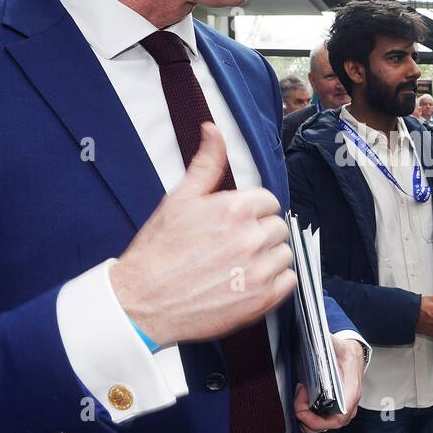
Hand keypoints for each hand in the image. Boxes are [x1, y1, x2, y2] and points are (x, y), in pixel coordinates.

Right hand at [110, 123, 295, 344]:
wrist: (142, 301)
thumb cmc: (157, 251)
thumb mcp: (179, 199)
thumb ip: (206, 164)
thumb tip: (213, 130)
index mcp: (234, 209)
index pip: (268, 200)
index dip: (252, 211)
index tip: (235, 223)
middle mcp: (250, 238)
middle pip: (277, 226)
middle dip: (259, 232)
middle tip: (233, 245)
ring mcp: (258, 271)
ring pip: (285, 253)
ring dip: (269, 257)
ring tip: (240, 264)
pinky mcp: (261, 300)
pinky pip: (289, 281)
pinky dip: (275, 282)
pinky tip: (250, 281)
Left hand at [295, 338, 364, 432]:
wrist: (353, 355)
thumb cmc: (346, 353)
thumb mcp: (336, 345)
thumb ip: (326, 343)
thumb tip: (315, 337)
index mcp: (351, 393)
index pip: (337, 418)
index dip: (316, 420)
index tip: (300, 408)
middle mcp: (349, 406)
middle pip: (325, 426)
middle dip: (305, 416)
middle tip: (299, 395)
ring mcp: (343, 410)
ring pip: (321, 426)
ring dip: (306, 415)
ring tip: (301, 394)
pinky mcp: (336, 409)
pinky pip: (321, 420)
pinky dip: (309, 414)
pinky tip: (304, 398)